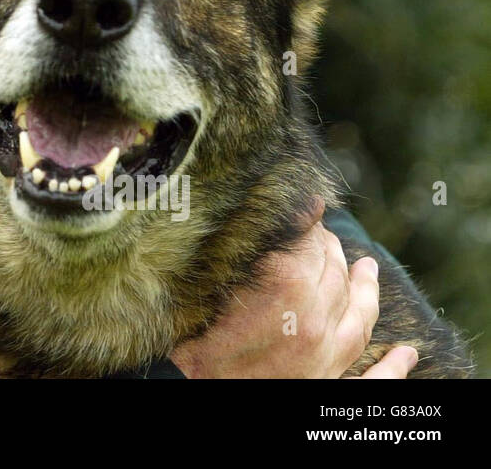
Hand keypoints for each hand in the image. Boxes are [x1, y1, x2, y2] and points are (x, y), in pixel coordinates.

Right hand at [170, 199, 414, 377]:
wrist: (190, 389)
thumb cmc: (192, 338)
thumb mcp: (210, 283)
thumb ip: (244, 250)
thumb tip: (273, 219)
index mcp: (286, 286)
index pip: (309, 240)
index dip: (306, 220)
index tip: (305, 208)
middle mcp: (315, 320)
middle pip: (335, 272)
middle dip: (330, 248)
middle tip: (322, 233)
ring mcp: (326, 357)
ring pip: (359, 315)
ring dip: (367, 288)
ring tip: (369, 269)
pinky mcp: (325, 386)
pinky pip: (373, 381)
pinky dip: (394, 370)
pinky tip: (408, 357)